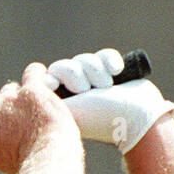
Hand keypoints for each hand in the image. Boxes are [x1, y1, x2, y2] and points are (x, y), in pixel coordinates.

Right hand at [0, 61, 78, 173]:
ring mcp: (11, 100)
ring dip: (22, 95)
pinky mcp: (32, 91)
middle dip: (1, 103)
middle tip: (19, 116)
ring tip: (37, 110)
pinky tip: (45, 83)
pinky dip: (38, 75)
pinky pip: (32, 72)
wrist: (48, 161)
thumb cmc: (28, 166)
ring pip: (12, 88)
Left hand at [44, 48, 173, 153]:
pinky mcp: (111, 74)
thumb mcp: (66, 110)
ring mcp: (93, 84)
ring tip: (106, 86)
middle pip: (66, 65)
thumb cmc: (100, 118)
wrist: (137, 117)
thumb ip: (46, 99)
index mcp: (60, 105)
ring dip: (96, 69)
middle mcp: (75, 94)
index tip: (67, 88)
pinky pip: (104, 55)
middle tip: (88, 91)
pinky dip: (110, 60)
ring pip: (84, 59)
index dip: (60, 76)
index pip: (50, 76)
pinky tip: (117, 71)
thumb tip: (36, 82)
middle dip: (79, 74)